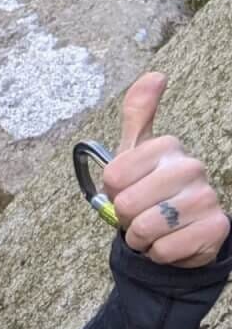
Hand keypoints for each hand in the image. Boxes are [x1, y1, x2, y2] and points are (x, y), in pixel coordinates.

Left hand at [103, 72, 228, 267]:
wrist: (177, 230)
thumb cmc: (148, 188)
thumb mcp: (134, 153)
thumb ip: (138, 114)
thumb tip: (154, 75)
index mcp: (168, 147)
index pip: (113, 177)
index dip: (112, 191)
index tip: (127, 189)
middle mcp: (191, 167)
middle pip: (127, 204)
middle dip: (125, 217)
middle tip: (140, 213)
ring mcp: (206, 198)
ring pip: (146, 228)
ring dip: (141, 237)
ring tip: (153, 228)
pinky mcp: (216, 228)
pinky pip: (165, 249)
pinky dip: (159, 253)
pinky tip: (171, 241)